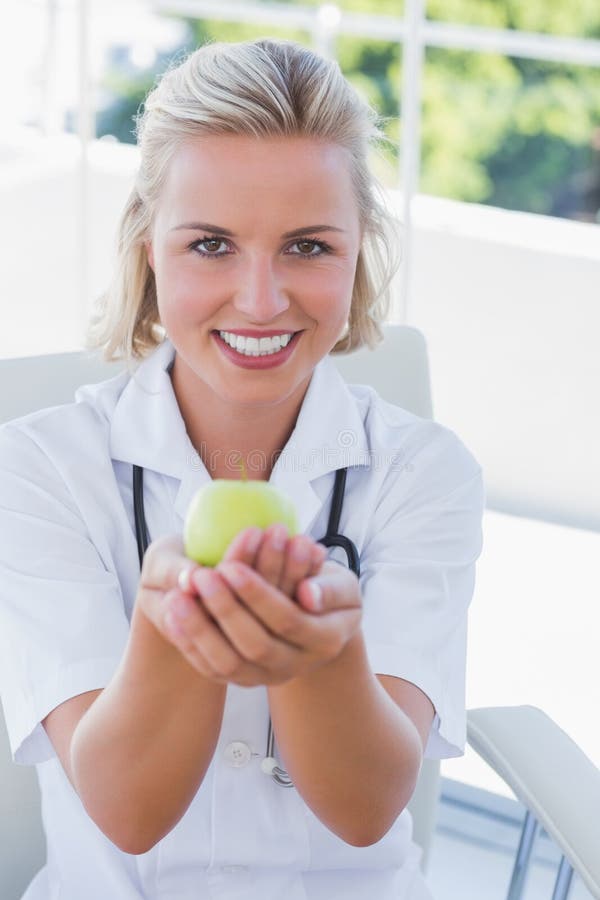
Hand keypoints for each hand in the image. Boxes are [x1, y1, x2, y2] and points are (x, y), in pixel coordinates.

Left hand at [161, 528, 361, 686]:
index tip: (230, 565)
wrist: (314, 621)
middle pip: (255, 646)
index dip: (258, 594)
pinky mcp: (242, 678)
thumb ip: (329, 586)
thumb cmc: (326, 588)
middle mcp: (295, 665)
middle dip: (225, 609)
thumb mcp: (341, 583)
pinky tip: (171, 614)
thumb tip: (308, 594)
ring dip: (199, 629)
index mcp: (325, 640)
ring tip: (177, 595)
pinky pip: (210, 668)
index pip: (288, 619)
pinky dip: (189, 642)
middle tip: (200, 575)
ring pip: (228, 664)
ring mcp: (267, 677)